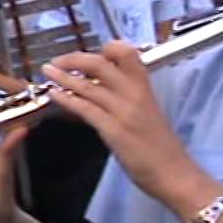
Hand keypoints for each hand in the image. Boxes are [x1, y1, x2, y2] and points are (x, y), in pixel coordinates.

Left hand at [44, 41, 200, 201]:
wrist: (175, 174)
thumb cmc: (162, 147)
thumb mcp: (148, 113)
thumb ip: (128, 98)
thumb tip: (103, 88)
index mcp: (145, 88)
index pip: (127, 54)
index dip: (107, 48)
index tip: (91, 50)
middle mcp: (133, 94)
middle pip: (100, 64)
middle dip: (74, 59)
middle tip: (58, 60)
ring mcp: (122, 111)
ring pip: (88, 85)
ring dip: (63, 76)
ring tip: (48, 71)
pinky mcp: (113, 129)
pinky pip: (84, 108)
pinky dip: (66, 98)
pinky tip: (55, 94)